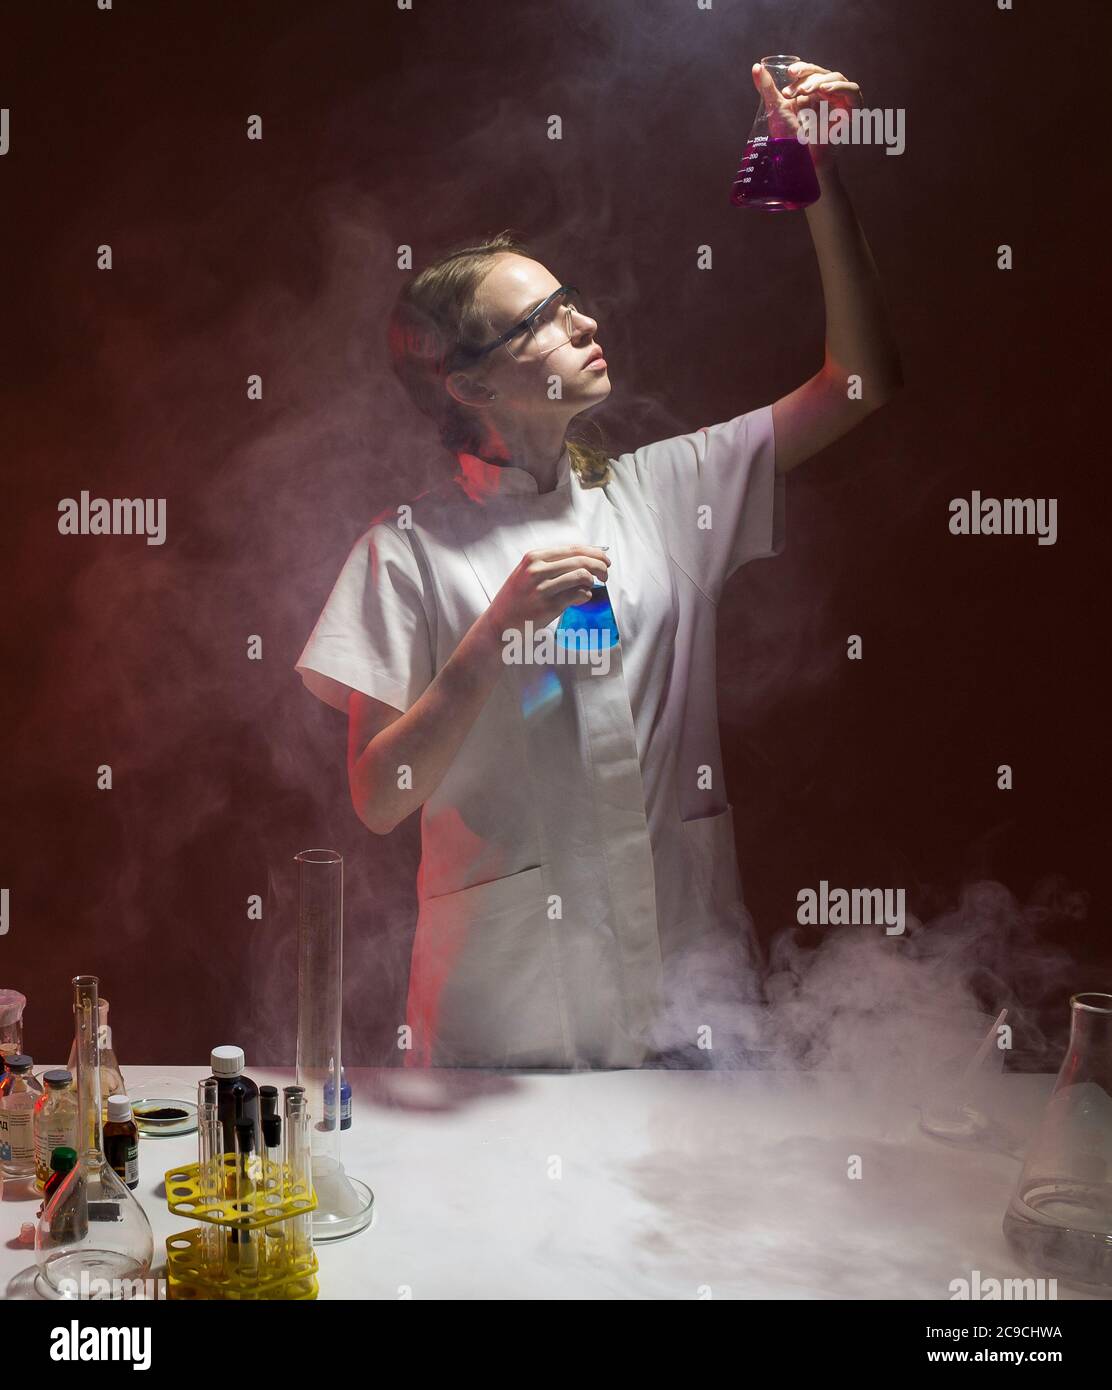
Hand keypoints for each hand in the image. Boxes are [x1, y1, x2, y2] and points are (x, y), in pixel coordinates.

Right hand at [487, 544, 610, 631]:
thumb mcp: (526, 573)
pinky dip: (585, 596)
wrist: (499, 624)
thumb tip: (584, 560)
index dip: (594, 552)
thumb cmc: (516, 599)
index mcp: (533, 558)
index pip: (573, 549)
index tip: (604, 559)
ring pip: (581, 576)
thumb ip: (550, 565)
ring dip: (593, 581)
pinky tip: (582, 598)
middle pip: (581, 560)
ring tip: (592, 586)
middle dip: (600, 566)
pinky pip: (577, 595)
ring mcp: (542, 589)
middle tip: (606, 574)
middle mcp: (537, 570)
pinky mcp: (548, 607)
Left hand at [752, 59, 862, 169]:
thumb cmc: (789, 141)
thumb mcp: (776, 109)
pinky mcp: (852, 110)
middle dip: (807, 77)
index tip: (790, 73)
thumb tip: (755, 66)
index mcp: (811, 93)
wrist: (801, 162)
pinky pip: (852, 91)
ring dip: (819, 82)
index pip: (810, 72)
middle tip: (793, 91)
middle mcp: (826, 95)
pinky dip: (840, 87)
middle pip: (822, 73)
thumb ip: (767, 88)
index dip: (802, 69)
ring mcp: (839, 101)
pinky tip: (825, 90)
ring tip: (805, 92)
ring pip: (836, 78)